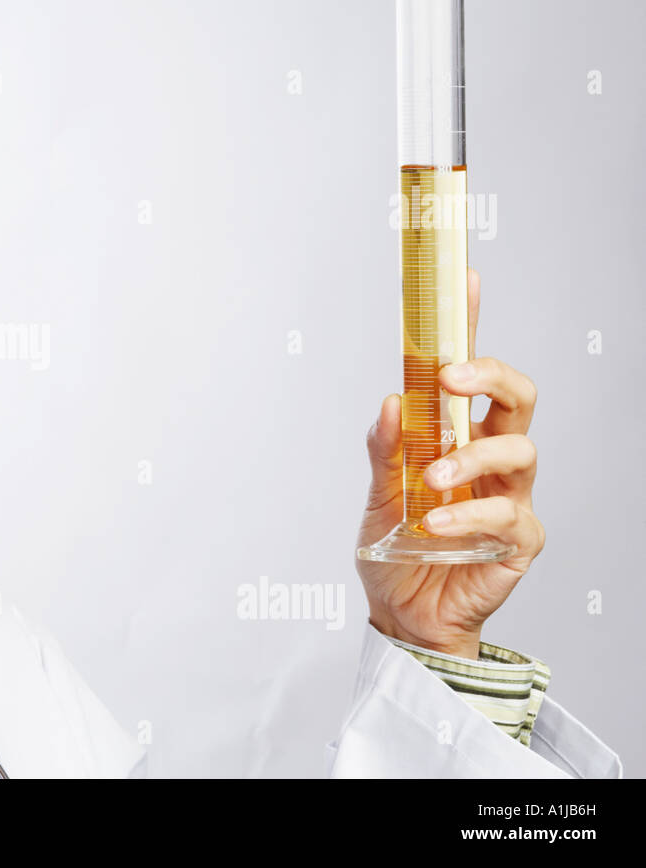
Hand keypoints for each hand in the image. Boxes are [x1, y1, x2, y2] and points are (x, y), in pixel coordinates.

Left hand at [356, 267, 544, 659]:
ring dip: (471, 457)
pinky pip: (507, 515)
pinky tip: (434, 525)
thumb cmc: (394, 551)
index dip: (471, 325)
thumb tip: (390, 402)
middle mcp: (489, 459)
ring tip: (430, 481)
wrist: (402, 616)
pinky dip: (466, 516)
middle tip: (452, 380)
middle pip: (517, 397)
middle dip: (491, 375)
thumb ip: (383, 451)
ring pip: (520, 450)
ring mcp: (509, 497)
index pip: (469, 375)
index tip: (464, 280)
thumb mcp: (374, 497)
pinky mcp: (519, 540)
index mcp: (454, 437)